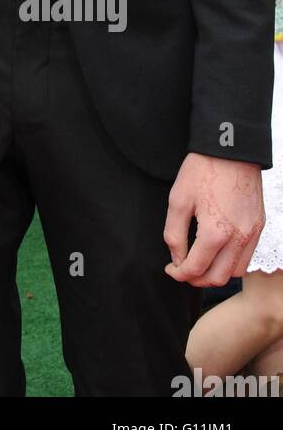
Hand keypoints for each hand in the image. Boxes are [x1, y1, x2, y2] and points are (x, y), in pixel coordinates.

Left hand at [164, 152, 264, 286]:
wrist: (230, 150)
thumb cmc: (202, 171)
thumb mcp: (178, 199)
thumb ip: (174, 234)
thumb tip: (176, 258)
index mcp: (215, 232)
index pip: (196, 269)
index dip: (179, 274)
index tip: (170, 269)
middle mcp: (238, 238)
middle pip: (218, 278)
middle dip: (197, 279)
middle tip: (183, 269)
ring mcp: (252, 233)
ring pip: (235, 272)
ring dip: (216, 273)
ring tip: (200, 261)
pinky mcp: (259, 226)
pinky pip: (246, 256)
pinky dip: (231, 261)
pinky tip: (217, 251)